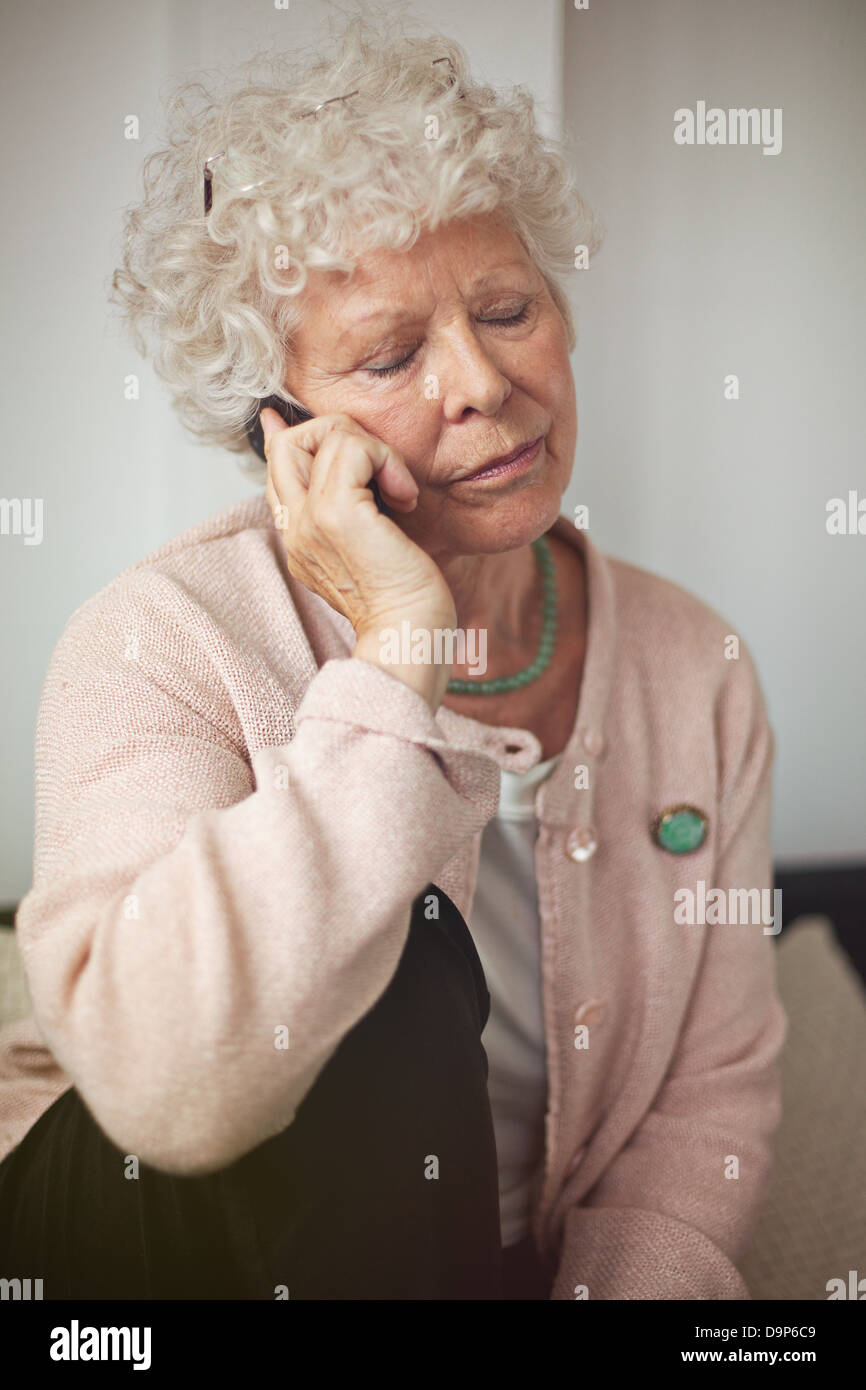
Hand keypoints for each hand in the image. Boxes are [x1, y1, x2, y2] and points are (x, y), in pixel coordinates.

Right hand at [262, 409, 457, 708]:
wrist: (411, 637)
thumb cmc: (406, 598)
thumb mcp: (372, 541)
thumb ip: (356, 502)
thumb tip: (352, 468)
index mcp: (298, 537)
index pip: (277, 464)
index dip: (309, 439)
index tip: (351, 445)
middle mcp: (295, 527)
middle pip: (290, 442)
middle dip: (342, 434)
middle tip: (381, 471)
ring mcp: (309, 520)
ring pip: (327, 435)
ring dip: (376, 451)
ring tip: (399, 493)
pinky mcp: (336, 514)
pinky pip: (351, 448)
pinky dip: (386, 460)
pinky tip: (404, 498)